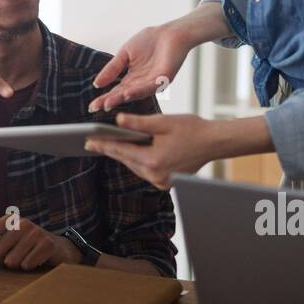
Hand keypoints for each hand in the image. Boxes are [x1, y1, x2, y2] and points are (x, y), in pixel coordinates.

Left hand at [0, 216, 80, 270]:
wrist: (59, 248)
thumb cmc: (27, 246)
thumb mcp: (6, 241)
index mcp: (9, 220)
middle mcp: (21, 223)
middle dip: (1, 261)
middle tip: (12, 258)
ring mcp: (35, 233)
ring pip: (11, 262)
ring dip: (16, 265)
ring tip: (26, 258)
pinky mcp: (46, 244)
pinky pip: (26, 265)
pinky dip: (29, 267)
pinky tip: (36, 260)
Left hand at [84, 112, 229, 189]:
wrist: (214, 143)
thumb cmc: (192, 129)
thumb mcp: (163, 122)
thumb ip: (138, 123)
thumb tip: (117, 120)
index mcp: (153, 160)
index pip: (121, 151)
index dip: (103, 145)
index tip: (88, 141)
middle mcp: (156, 175)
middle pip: (126, 161)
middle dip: (110, 150)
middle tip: (92, 143)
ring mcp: (162, 182)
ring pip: (135, 167)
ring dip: (123, 156)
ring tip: (106, 147)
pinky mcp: (167, 183)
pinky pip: (145, 171)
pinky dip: (137, 161)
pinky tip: (129, 153)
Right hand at [88, 24, 191, 112]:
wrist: (171, 32)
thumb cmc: (150, 40)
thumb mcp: (124, 54)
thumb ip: (112, 68)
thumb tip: (96, 83)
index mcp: (132, 78)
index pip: (116, 91)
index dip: (104, 98)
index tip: (92, 106)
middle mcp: (142, 84)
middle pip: (123, 95)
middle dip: (109, 101)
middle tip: (96, 108)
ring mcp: (153, 83)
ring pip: (135, 93)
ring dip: (121, 98)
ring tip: (108, 102)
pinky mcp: (164, 78)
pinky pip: (150, 86)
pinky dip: (138, 90)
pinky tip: (127, 93)